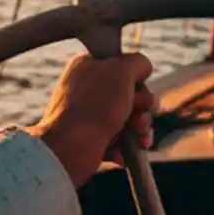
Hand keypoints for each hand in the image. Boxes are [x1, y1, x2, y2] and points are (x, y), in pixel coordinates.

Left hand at [26, 52, 154, 187]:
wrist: (70, 148)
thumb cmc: (96, 105)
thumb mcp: (123, 70)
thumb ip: (138, 62)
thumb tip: (143, 69)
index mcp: (87, 65)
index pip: (122, 65)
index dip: (136, 79)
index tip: (138, 89)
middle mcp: (84, 87)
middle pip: (128, 93)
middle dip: (142, 108)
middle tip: (140, 117)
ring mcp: (85, 114)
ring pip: (126, 118)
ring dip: (139, 128)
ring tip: (140, 139)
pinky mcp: (87, 139)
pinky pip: (115, 139)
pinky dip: (123, 147)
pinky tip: (122, 153)